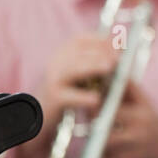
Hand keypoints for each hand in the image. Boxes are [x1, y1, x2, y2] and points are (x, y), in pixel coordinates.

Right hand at [19, 31, 119, 157]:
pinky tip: (96, 99)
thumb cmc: (65, 93)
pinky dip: (82, 97)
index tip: (118, 45)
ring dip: (92, 66)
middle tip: (118, 58)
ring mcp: (52, 81)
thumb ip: (94, 62)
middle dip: (100, 53)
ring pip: (72, 70)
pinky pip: (68, 96)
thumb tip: (119, 49)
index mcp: (62, 55)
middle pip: (78, 52)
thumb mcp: (78, 74)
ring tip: (109, 67)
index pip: (80, 40)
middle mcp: (55, 64)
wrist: (38, 117)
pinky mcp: (52, 100)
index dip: (100, 40)